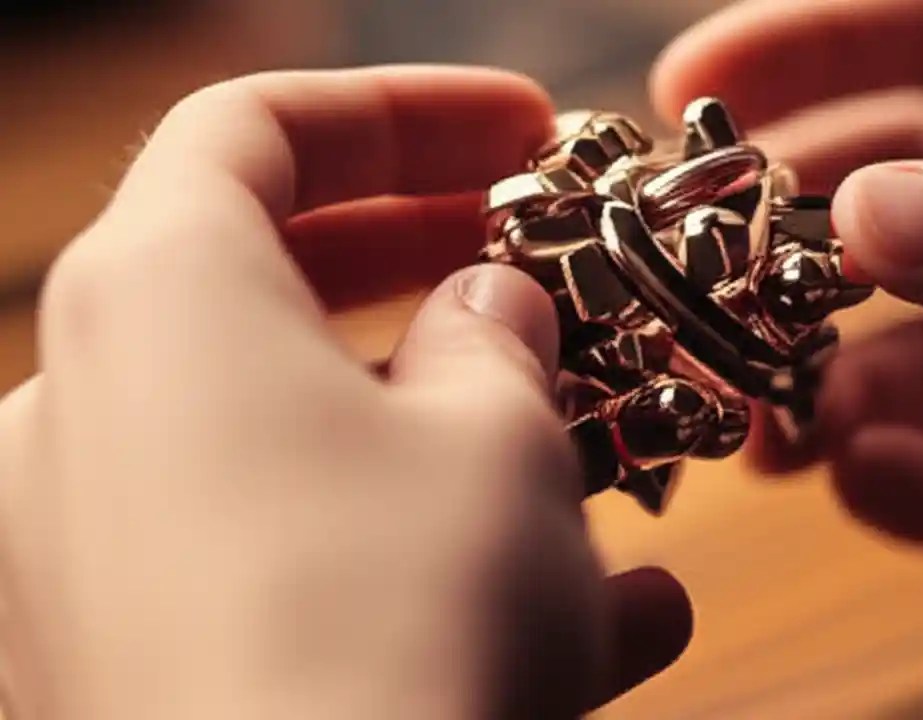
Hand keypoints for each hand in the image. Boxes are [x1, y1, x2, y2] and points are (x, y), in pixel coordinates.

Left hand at [0, 67, 690, 719]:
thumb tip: (491, 314)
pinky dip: (432, 571)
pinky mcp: (142, 666)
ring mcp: (100, 555)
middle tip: (561, 284)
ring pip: (311, 451)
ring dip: (466, 450)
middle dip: (446, 285)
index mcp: (158, 302)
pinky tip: (604, 623)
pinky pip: (304, 575)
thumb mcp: (501, 442)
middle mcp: (86, 417)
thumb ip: (500, 341)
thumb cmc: (399, 636)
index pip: (260, 129)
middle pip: (282, 291)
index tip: (525, 137)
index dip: (407, 115)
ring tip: (617, 471)